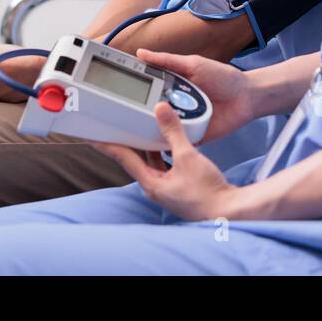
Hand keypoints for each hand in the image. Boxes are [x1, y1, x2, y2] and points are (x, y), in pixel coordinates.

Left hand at [94, 103, 245, 221]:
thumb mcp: (188, 156)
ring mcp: (167, 190)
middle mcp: (155, 188)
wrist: (228, 211)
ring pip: (151, 164)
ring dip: (147, 147)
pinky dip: (163, 154)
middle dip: (127, 143)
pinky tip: (168, 143)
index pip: (123, 158)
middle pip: (135, 161)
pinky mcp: (178, 188)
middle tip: (116, 127)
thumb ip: (173, 132)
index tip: (93, 136)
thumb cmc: (207, 191)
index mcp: (151, 183)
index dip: (107, 145)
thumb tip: (161, 109)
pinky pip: (164, 167)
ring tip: (141, 129)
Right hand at [133, 48, 256, 143]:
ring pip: (162, 128)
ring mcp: (183, 121)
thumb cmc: (222, 77)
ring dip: (152, 130)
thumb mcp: (192, 64)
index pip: (148, 90)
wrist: (247, 97)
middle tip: (121, 119)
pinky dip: (170, 142)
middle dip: (139, 115)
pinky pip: (178, 141)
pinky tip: (156, 145)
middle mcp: (174, 104)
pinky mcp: (193, 136)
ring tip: (134, 134)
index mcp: (171, 86)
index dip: (135, 93)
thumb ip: (167, 60)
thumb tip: (140, 53)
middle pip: (151, 111)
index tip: (116, 95)